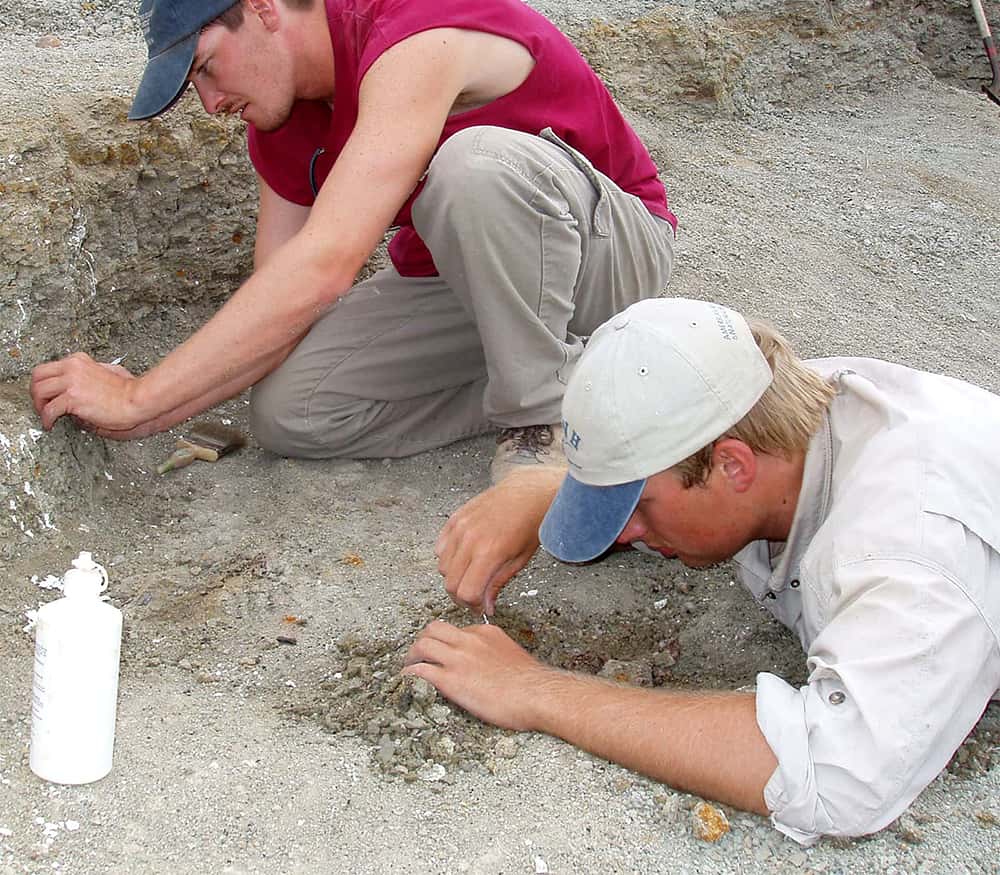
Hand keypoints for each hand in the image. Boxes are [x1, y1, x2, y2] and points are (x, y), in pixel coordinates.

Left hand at [30, 353, 145, 432]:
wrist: (137, 400)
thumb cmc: (128, 391)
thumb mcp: (108, 371)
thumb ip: (93, 372)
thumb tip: (84, 383)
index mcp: (79, 361)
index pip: (49, 367)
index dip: (44, 382)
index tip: (47, 393)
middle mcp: (72, 368)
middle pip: (37, 376)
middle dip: (35, 392)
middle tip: (41, 404)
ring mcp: (71, 383)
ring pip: (39, 391)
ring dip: (39, 405)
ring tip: (45, 415)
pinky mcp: (72, 399)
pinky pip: (49, 409)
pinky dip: (46, 419)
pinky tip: (50, 424)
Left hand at [403, 620, 551, 730]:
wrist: (538, 695)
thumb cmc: (533, 683)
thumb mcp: (512, 656)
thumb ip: (495, 653)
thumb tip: (489, 665)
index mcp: (485, 633)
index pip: (455, 630)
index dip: (445, 642)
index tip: (442, 654)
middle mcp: (469, 641)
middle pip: (433, 629)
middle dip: (423, 641)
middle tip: (419, 655)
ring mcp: (458, 659)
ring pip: (422, 645)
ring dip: (412, 656)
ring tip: (409, 667)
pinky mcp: (451, 680)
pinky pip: (420, 671)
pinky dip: (409, 675)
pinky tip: (406, 682)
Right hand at [436, 467, 562, 614]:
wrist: (529, 493)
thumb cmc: (531, 523)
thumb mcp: (520, 560)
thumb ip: (497, 584)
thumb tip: (486, 606)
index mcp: (489, 552)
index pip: (467, 592)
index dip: (473, 605)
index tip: (481, 607)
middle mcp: (470, 539)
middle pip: (451, 583)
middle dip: (462, 596)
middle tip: (475, 597)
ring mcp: (460, 527)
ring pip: (442, 567)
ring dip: (454, 577)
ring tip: (471, 575)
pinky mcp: (455, 519)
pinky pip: (440, 547)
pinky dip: (448, 557)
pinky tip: (464, 557)